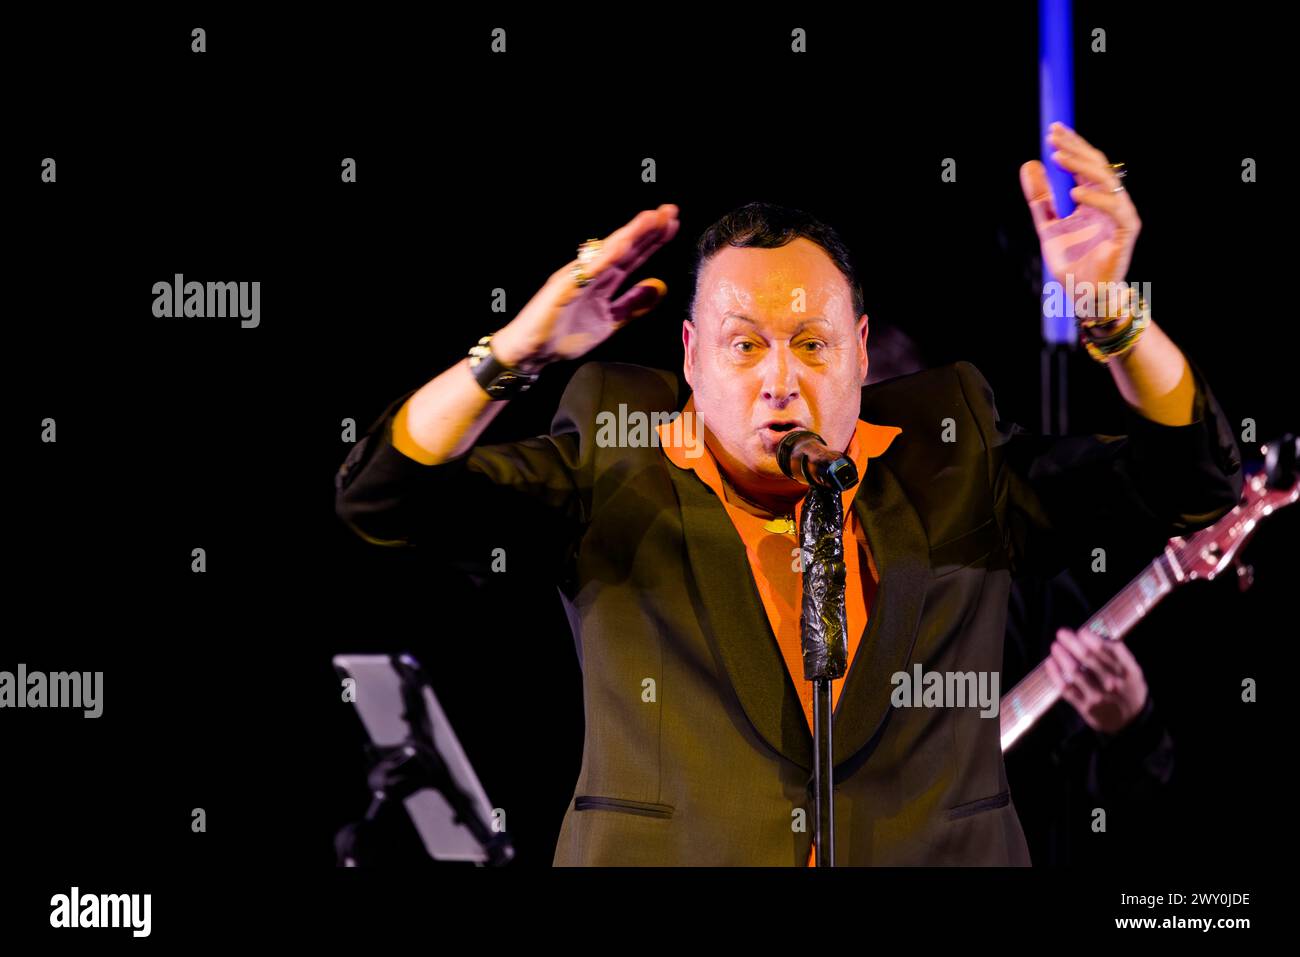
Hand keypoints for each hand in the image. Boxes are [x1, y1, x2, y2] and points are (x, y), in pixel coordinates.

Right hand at [492, 204, 680, 369]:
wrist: (532, 352)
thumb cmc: (564, 335)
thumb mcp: (610, 321)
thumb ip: (633, 304)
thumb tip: (660, 286)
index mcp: (604, 280)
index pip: (633, 256)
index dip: (653, 240)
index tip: (673, 224)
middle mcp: (592, 273)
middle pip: (625, 247)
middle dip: (648, 229)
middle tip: (670, 210)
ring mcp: (577, 277)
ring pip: (609, 252)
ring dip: (631, 234)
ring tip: (651, 219)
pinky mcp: (563, 286)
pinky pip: (588, 270)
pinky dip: (605, 258)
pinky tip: (623, 246)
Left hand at [1020, 123, 1141, 295]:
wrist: (1083, 294)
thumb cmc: (1071, 262)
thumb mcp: (1048, 225)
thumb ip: (1040, 198)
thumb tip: (1029, 164)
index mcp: (1094, 198)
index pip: (1084, 164)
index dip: (1071, 146)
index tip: (1052, 130)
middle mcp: (1110, 201)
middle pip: (1097, 166)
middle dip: (1075, 148)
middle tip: (1054, 135)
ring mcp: (1120, 215)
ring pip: (1107, 181)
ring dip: (1082, 167)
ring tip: (1058, 157)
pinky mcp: (1126, 232)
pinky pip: (1116, 209)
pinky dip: (1096, 198)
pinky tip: (1074, 192)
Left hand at [1045, 627, 1148, 734]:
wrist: (1130, 722)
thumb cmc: (1128, 689)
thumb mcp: (1133, 670)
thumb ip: (1117, 653)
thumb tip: (1094, 633)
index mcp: (1127, 671)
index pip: (1106, 648)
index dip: (1090, 637)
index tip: (1081, 631)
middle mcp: (1113, 683)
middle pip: (1088, 656)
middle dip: (1071, 641)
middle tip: (1061, 633)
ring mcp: (1098, 696)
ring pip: (1074, 671)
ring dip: (1061, 655)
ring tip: (1055, 647)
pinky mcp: (1085, 707)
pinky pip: (1066, 688)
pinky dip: (1055, 674)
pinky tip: (1050, 662)